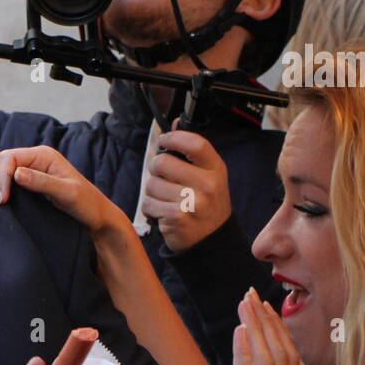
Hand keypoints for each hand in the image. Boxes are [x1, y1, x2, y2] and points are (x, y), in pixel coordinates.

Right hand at [0, 145, 130, 237]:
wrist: (95, 217)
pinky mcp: (22, 181)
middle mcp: (32, 158)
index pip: (9, 159)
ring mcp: (26, 168)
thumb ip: (42, 182)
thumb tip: (16, 173)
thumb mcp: (68, 194)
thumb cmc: (86, 205)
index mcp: (42, 155)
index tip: (0, 202)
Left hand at [139, 123, 233, 252]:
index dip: (174, 137)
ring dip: (152, 192)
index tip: (165, 140)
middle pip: (162, 162)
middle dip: (155, 169)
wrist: (212, 242)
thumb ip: (191, 152)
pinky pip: (148, 203)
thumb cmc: (206, 205)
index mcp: (216, 170)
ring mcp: (192, 203)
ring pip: (152, 184)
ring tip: (166, 199)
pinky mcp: (177, 218)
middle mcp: (207, 185)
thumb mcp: (209, 177)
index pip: (195, 143)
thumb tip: (174, 123)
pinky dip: (150, 208)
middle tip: (162, 177)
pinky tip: (163, 213)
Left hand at [195, 288, 298, 364]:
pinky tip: (240, 330)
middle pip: (282, 354)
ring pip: (268, 360)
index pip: (290, 361)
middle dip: (266, 321)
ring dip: (255, 328)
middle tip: (251, 296)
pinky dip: (245, 350)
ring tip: (244, 304)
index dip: (279, 331)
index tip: (265, 308)